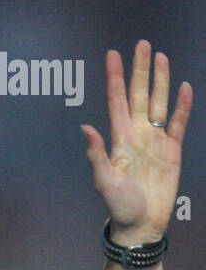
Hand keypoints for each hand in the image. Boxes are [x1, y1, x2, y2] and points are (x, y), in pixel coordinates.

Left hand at [80, 41, 191, 242]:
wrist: (141, 224)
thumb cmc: (119, 206)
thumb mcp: (104, 180)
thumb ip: (96, 154)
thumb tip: (86, 127)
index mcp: (119, 139)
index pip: (117, 101)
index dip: (115, 78)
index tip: (112, 55)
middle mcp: (137, 134)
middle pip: (139, 94)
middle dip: (140, 70)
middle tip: (142, 45)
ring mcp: (155, 140)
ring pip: (159, 103)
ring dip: (160, 81)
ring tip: (161, 57)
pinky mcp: (171, 150)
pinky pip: (177, 122)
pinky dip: (181, 106)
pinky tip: (184, 88)